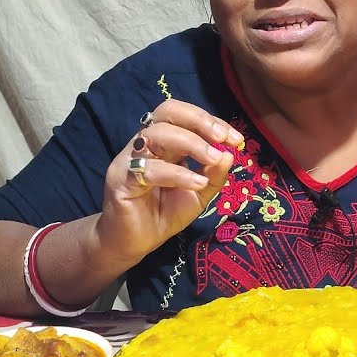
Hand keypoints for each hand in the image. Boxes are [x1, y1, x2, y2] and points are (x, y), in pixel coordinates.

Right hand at [90, 99, 243, 270]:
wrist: (135, 244)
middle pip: (168, 112)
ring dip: (191, 143)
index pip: (184, 117)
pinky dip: (178, 174)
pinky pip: (150, 169)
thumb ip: (213, 175)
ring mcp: (129, 159)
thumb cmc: (163, 215)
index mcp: (163, 144)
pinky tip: (197, 184)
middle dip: (199, 121)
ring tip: (213, 159)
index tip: (235, 139)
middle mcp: (145, 145)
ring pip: (157, 134)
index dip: (210, 122)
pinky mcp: (121, 179)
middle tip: (222, 138)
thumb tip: (229, 154)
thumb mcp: (198, 195)